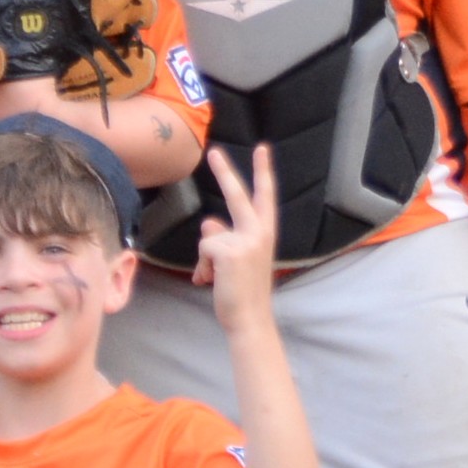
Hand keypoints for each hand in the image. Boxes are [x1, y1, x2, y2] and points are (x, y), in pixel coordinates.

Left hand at [197, 144, 280, 334]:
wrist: (250, 319)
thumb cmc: (243, 291)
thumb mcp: (237, 259)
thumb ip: (225, 237)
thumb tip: (209, 224)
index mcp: (265, 233)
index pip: (265, 196)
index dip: (263, 172)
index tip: (262, 148)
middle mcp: (259, 233)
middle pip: (237, 195)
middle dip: (224, 171)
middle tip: (213, 151)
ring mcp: (246, 241)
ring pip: (209, 234)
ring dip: (206, 258)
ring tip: (218, 278)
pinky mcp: (230, 252)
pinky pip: (203, 249)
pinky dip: (202, 267)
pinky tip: (212, 281)